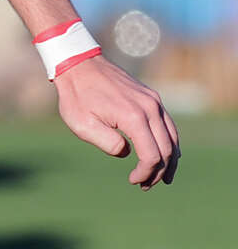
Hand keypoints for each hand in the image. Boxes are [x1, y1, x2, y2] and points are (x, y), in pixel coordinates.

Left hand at [54, 56, 179, 188]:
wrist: (78, 63)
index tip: (133, 181)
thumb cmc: (77, 95)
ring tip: (160, 177)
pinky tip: (164, 154)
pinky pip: (167, 124)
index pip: (152, 155)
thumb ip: (107, 143)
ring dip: (169, 160)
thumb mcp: (82, 124)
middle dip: (158, 171)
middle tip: (145, 185)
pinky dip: (169, 142)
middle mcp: (149, 108)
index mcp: (133, 117)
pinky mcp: (151, 97)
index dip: (146, 173)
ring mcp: (153, 100)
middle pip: (166, 149)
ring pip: (172, 137)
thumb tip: (128, 153)